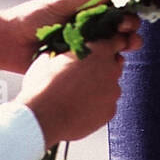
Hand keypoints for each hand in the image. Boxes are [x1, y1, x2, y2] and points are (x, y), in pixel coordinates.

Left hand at [0, 0, 141, 73]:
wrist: (7, 42)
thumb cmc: (30, 17)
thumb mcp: (61, 3)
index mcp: (84, 13)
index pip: (113, 13)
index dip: (125, 16)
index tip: (129, 20)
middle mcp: (86, 31)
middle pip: (117, 33)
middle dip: (128, 35)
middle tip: (130, 38)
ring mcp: (81, 49)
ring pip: (110, 51)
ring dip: (121, 50)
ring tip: (123, 51)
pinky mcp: (74, 67)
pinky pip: (95, 67)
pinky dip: (106, 66)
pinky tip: (111, 66)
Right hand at [16, 29, 139, 147]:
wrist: (43, 119)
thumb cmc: (44, 86)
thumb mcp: (48, 58)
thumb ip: (63, 51)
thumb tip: (58, 51)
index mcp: (99, 50)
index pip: (117, 41)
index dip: (107, 45)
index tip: (99, 51)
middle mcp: (111, 69)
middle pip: (114, 64)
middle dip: (102, 67)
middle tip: (83, 74)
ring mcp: (113, 92)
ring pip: (110, 85)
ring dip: (100, 87)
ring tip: (78, 94)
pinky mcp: (110, 111)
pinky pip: (107, 104)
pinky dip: (98, 104)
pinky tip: (80, 107)